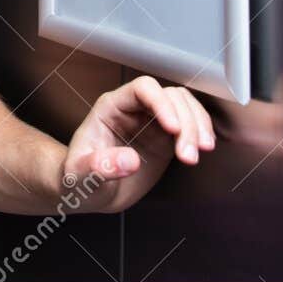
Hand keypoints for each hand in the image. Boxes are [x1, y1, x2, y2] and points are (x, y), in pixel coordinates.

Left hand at [59, 75, 215, 212]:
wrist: (90, 192)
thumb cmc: (79, 178)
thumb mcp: (80, 175)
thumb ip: (100, 166)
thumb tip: (129, 160)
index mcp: (111, 107)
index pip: (142, 89)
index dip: (161, 103)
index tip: (173, 129)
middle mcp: (134, 109)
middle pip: (170, 97)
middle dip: (186, 122)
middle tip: (188, 155)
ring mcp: (152, 121)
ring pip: (185, 106)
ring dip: (198, 128)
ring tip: (195, 156)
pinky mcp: (166, 137)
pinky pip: (191, 124)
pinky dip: (202, 133)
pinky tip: (203, 150)